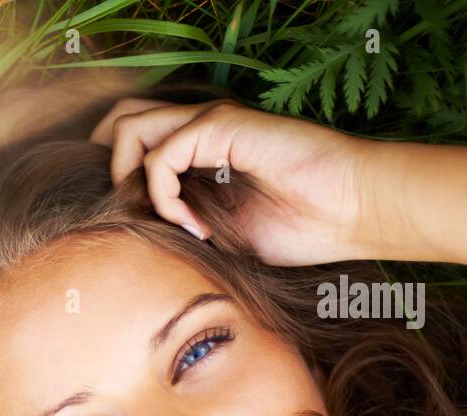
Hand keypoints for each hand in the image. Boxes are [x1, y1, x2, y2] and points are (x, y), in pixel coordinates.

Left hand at [90, 97, 382, 266]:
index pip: (133, 147)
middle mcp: (200, 129)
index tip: (148, 233)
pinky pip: (162, 155)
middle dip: (111, 172)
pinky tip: (196, 228)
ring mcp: (210, 122)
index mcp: (199, 152)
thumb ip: (182, 227)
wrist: (356, 212)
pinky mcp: (222, 125)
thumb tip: (136, 243)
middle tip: (137, 218)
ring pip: (129, 129)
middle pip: (120, 125)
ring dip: (132, 182)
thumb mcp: (224, 237)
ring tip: (169, 223)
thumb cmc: (302, 228)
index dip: (122, 186)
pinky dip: (164, 196)